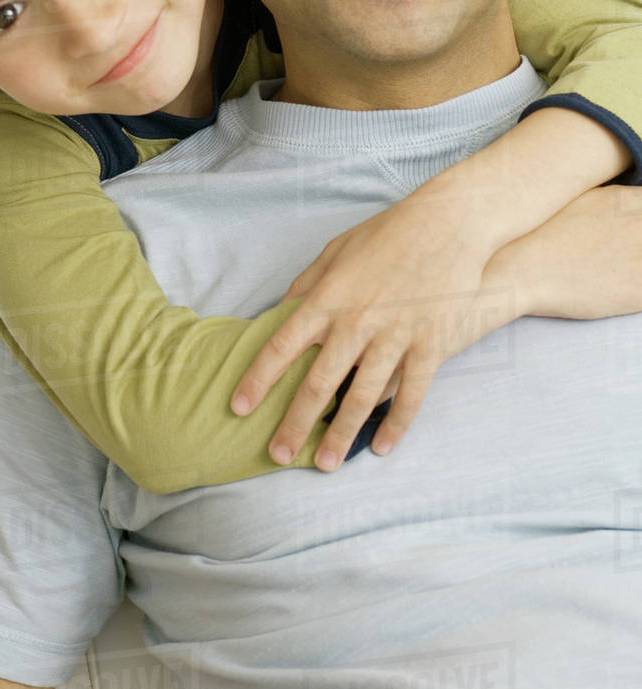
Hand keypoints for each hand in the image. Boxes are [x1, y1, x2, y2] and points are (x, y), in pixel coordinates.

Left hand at [231, 191, 513, 470]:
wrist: (450, 224)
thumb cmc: (388, 234)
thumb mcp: (336, 250)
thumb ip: (306, 285)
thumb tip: (280, 314)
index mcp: (327, 298)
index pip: (280, 347)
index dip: (258, 380)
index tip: (239, 407)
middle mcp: (355, 322)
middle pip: (316, 384)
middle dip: (293, 424)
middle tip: (275, 455)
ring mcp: (394, 336)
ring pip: (361, 398)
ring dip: (339, 435)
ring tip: (323, 464)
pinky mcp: (430, 345)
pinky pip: (410, 395)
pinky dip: (394, 426)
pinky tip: (379, 448)